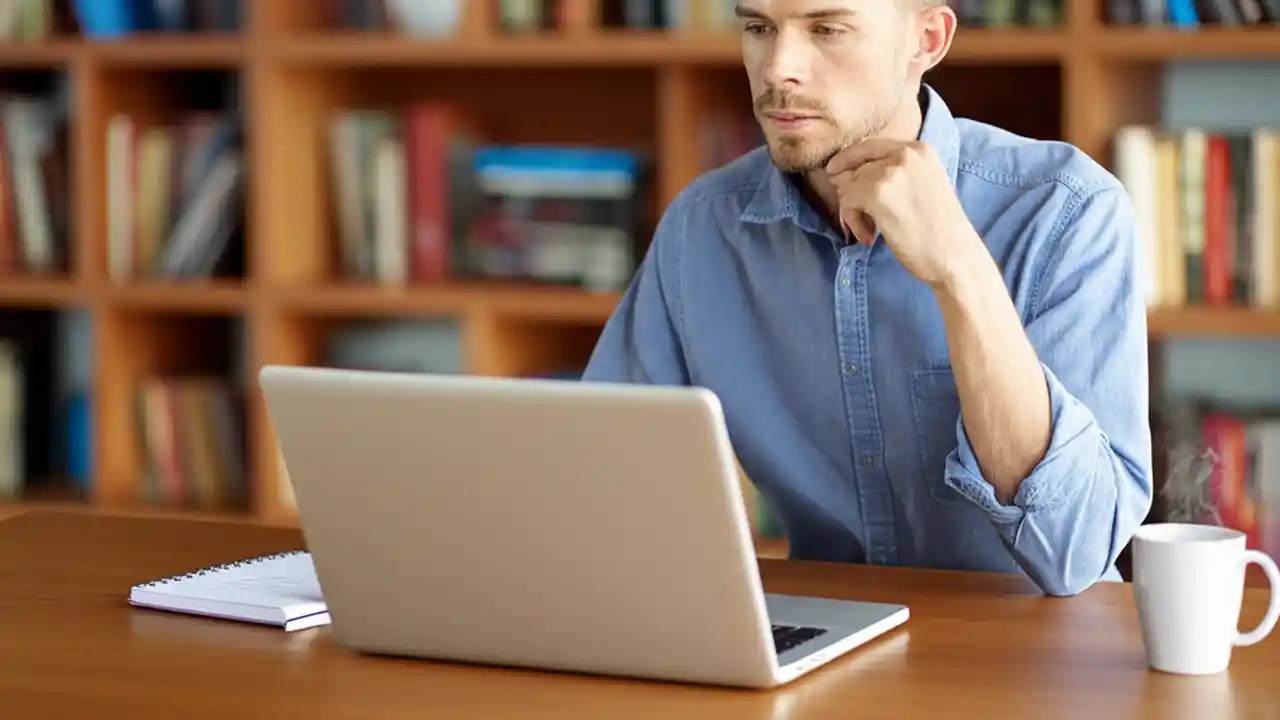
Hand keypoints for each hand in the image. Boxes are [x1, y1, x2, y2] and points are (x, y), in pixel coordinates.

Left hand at [826, 138, 982, 289]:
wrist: (954, 255)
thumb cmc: (938, 229)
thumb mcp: (923, 185)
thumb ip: (893, 173)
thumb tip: (843, 174)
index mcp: (919, 149)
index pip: (870, 146)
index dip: (848, 158)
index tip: (834, 171)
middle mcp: (905, 155)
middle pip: (856, 168)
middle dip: (853, 195)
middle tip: (866, 222)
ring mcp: (891, 173)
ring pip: (848, 186)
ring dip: (853, 212)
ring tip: (871, 232)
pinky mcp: (877, 195)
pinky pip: (846, 202)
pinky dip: (852, 221)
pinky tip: (869, 236)